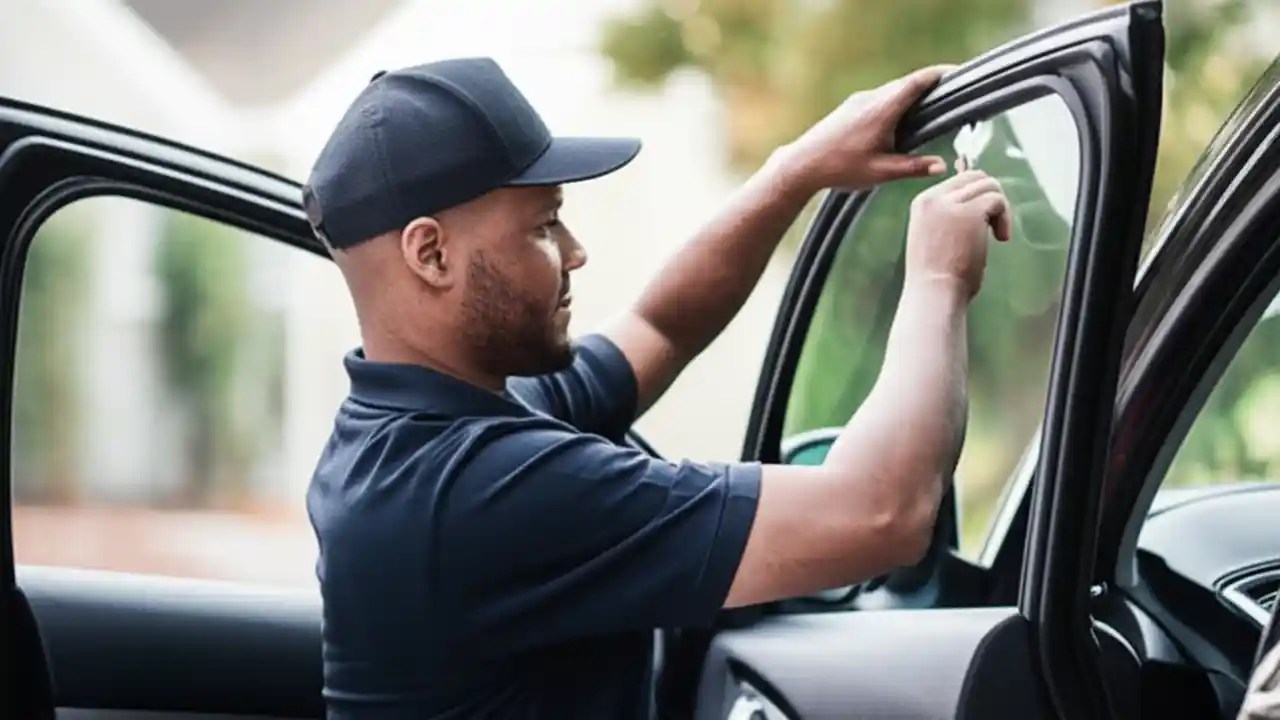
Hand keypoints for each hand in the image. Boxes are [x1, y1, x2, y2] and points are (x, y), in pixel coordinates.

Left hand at [780, 65, 953, 193]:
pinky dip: (896, 101)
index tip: (957, 74)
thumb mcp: (881, 173)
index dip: (938, 75)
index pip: (916, 82)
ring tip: (931, 106)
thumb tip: (942, 167)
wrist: (802, 164)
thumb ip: (912, 167)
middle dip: (929, 85)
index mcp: (882, 110)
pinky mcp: (851, 106)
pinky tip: (901, 119)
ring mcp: (858, 100)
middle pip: (906, 84)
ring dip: (911, 94)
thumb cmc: (840, 169)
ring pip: (892, 90)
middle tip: (951, 93)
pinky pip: (880, 97)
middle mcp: (871, 99)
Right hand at [904, 168, 1011, 297]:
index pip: (957, 181)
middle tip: (993, 225)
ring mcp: (952, 203)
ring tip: (998, 234)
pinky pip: (997, 200)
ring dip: (1000, 209)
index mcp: (923, 202)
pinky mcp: (971, 212)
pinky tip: (1001, 238)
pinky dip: (1004, 218)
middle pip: (975, 177)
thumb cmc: (935, 275)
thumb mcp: (934, 235)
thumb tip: (976, 203)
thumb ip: (948, 215)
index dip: (977, 195)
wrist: (933, 292)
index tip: (982, 220)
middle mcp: (935, 197)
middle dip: (991, 197)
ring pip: (989, 186)